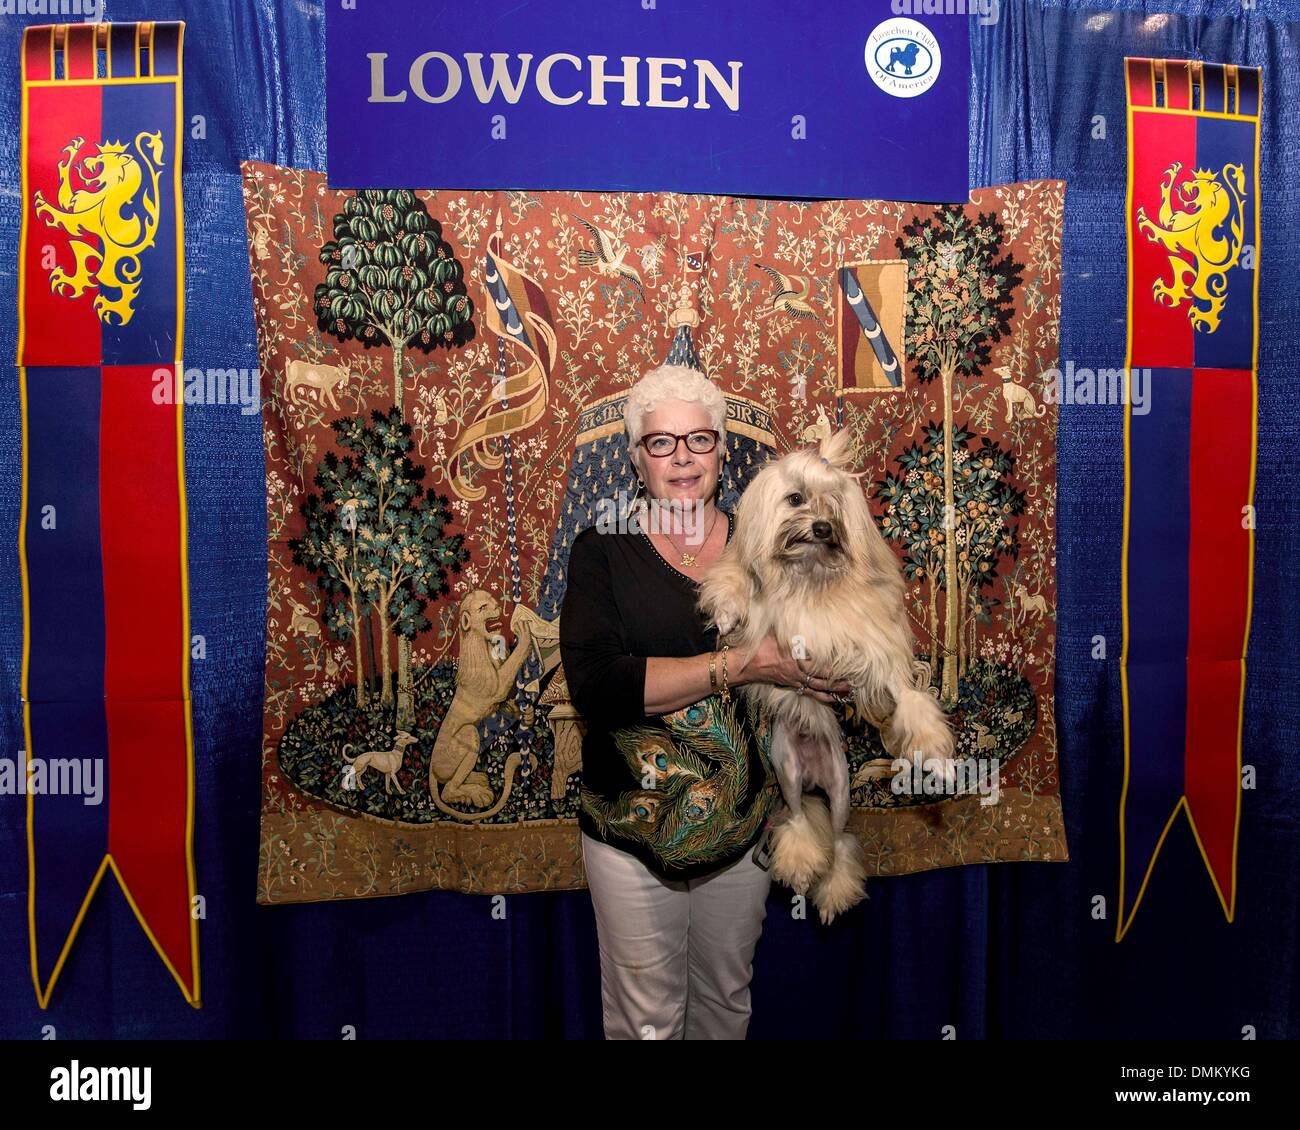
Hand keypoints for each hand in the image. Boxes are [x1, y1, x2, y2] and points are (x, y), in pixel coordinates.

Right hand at [733, 632, 853, 704]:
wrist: (746, 665)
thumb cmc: (760, 647)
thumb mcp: (774, 633)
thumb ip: (788, 626)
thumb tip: (799, 611)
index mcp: (795, 657)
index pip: (819, 662)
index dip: (835, 663)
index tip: (850, 660)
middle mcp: (798, 672)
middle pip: (824, 678)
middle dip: (840, 679)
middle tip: (857, 679)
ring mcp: (796, 681)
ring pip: (821, 688)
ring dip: (836, 690)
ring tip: (852, 690)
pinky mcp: (793, 686)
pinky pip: (812, 694)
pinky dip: (825, 697)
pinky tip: (835, 699)